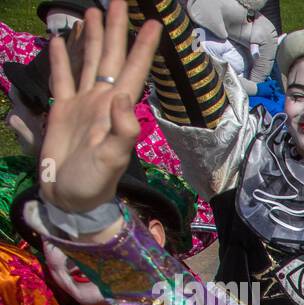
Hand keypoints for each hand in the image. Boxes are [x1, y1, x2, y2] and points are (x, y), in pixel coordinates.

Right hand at [39, 2, 159, 215]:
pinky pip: (62, 77)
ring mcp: (82, 104)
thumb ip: (123, 131)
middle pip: (111, 58)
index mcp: (117, 110)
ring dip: (92, 37)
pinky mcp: (62, 110)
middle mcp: (102, 101)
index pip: (134, 71)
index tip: (154, 23)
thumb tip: (125, 99)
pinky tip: (60, 39)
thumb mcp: (113, 159)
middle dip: (116, 29)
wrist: (71, 197)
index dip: (143, 47)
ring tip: (92, 12)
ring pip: (88, 62)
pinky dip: (62, 57)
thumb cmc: (95, 182)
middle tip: (118, 0)